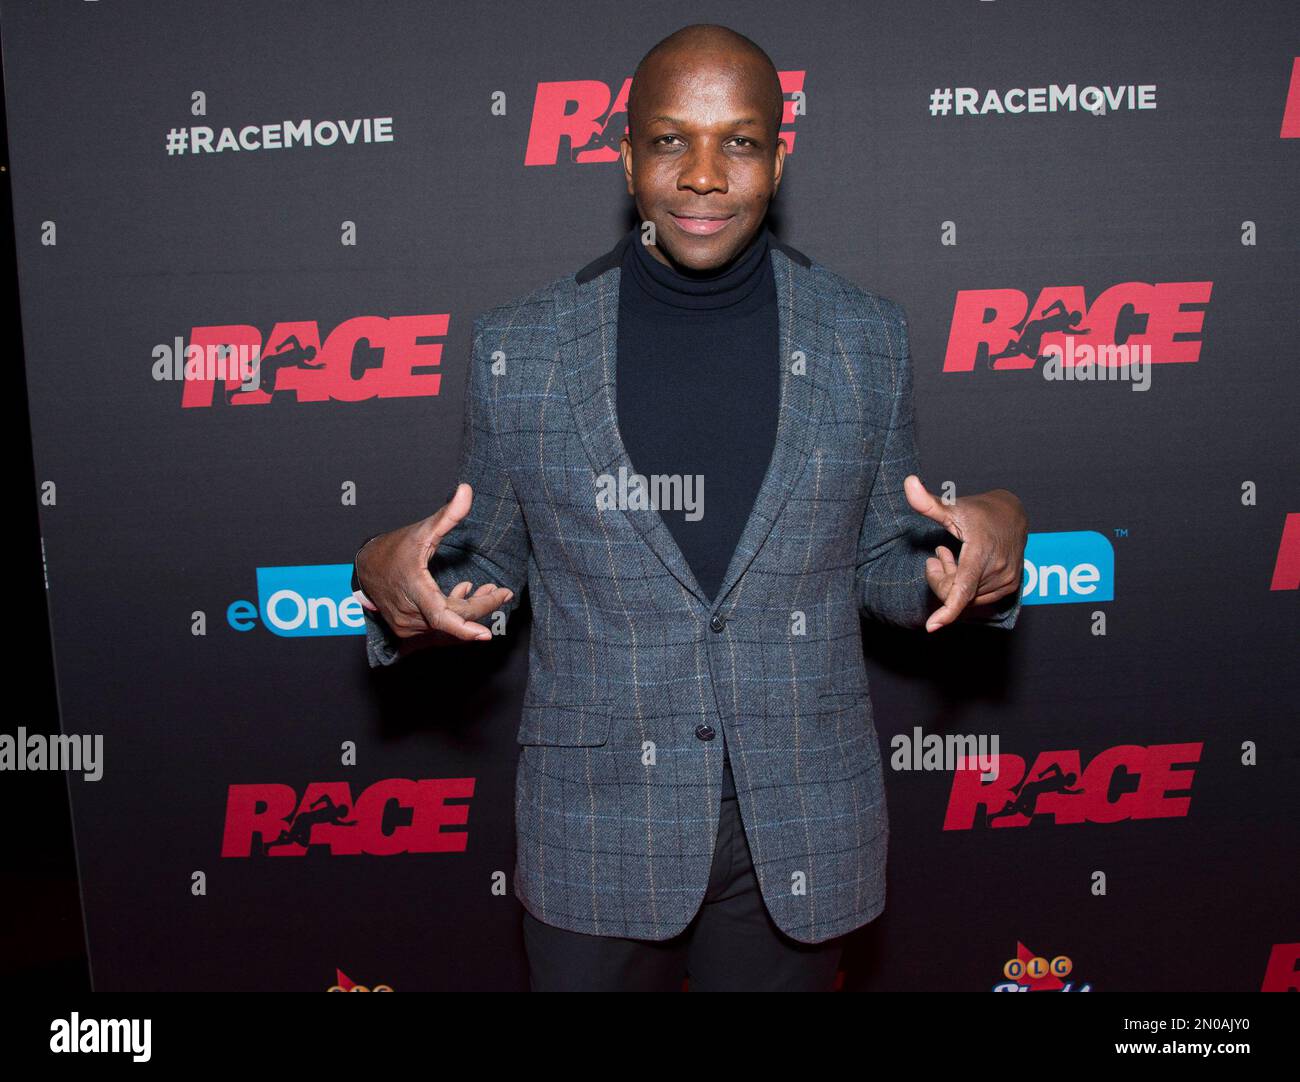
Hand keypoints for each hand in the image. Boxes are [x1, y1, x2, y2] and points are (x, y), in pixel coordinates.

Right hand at [354, 483, 513, 643]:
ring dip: (470, 608)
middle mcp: (411, 613)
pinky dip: (453, 610)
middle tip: (504, 594)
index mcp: (415, 591)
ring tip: (490, 591)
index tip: (485, 635)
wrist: (364, 567)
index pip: (442, 617)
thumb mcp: (421, 531)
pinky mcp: (407, 628)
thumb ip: (447, 515)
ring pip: (447, 621)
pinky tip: (465, 592)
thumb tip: (466, 490)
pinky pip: (437, 624)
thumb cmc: (394, 548)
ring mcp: (408, 624)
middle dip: (482, 606)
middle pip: (454, 617)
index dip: (464, 628)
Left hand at [903, 475, 1026, 632]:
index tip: (932, 626)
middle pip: (955, 592)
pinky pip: (977, 599)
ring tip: (955, 557)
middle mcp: (997, 570)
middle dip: (940, 577)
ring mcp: (1006, 581)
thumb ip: (928, 503)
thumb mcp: (953, 507)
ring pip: (966, 598)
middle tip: (939, 555)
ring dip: (954, 581)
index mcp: (980, 552)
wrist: (1013, 515)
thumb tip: (908, 482)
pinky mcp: (1010, 588)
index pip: (962, 588)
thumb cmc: (979, 512)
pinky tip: (967, 567)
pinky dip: (967, 587)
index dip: (947, 610)